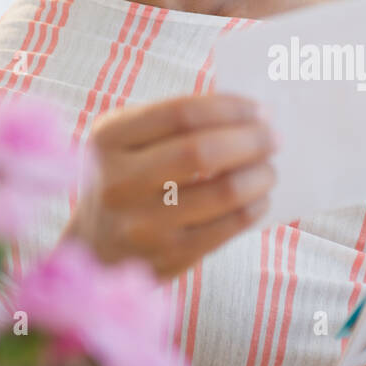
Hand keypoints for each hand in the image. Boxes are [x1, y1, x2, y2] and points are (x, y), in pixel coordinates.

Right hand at [61, 92, 277, 279]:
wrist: (92, 248)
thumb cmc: (125, 180)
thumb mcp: (126, 142)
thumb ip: (173, 123)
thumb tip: (248, 114)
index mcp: (108, 140)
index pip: (181, 114)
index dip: (230, 107)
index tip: (259, 109)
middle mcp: (119, 182)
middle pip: (202, 151)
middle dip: (251, 140)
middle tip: (273, 138)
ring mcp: (142, 224)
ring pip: (222, 192)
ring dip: (259, 176)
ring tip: (268, 169)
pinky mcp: (166, 257)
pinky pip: (226, 228)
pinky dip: (252, 208)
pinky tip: (258, 199)